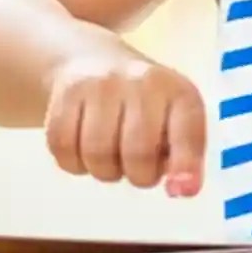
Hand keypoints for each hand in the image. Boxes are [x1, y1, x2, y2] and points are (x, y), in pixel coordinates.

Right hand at [44, 55, 205, 196]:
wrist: (96, 62)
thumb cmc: (146, 108)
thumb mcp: (176, 124)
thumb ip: (185, 160)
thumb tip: (182, 190)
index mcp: (179, 94)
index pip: (187, 132)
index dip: (185, 165)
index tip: (179, 189)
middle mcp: (144, 83)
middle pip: (138, 152)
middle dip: (139, 176)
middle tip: (138, 170)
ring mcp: (103, 84)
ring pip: (97, 154)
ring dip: (104, 171)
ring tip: (112, 157)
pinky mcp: (67, 91)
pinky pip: (63, 147)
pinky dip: (74, 163)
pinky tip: (85, 151)